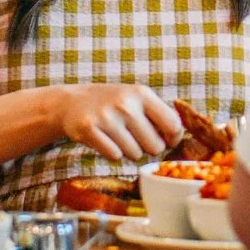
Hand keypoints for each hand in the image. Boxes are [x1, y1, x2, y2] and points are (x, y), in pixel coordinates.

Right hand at [56, 84, 183, 163]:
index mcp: (142, 94)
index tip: (165, 139)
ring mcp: (106, 117)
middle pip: (155, 146)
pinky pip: (115, 156)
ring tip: (117, 136)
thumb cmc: (112, 104)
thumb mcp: (135, 98)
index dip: (172, 138)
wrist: (71, 102)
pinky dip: (112, 153)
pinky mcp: (89, 129)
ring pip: (134, 154)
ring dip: (128, 151)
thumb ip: (159, 114)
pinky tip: (105, 140)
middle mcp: (126, 104)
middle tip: (135, 137)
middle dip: (147, 148)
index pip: (173, 125)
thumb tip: (179, 138)